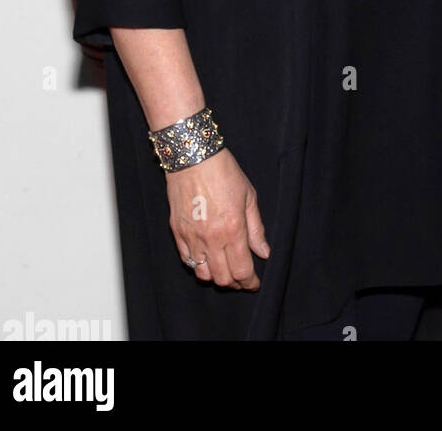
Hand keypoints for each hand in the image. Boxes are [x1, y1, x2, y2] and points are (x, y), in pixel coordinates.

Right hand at [166, 148, 269, 289]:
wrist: (194, 158)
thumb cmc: (224, 172)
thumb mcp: (249, 196)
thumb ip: (256, 228)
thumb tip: (264, 252)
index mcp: (232, 230)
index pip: (242, 270)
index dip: (250, 282)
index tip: (254, 283)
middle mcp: (211, 239)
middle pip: (223, 278)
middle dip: (236, 283)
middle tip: (243, 278)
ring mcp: (192, 238)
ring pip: (203, 274)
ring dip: (216, 277)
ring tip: (226, 270)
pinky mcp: (177, 233)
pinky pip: (187, 260)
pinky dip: (198, 266)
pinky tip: (207, 260)